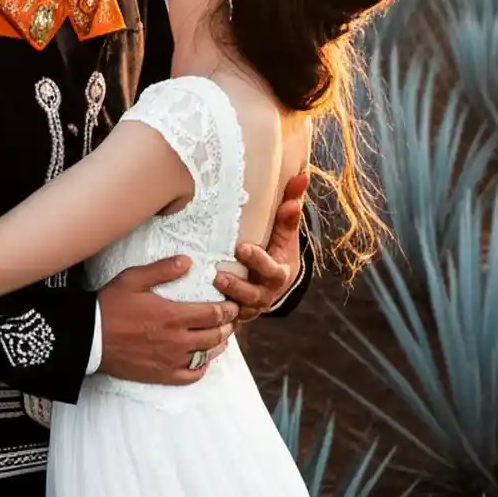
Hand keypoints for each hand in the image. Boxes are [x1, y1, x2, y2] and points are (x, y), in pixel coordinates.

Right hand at [98, 255, 238, 384]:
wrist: (90, 337)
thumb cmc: (110, 305)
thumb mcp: (134, 279)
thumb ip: (163, 269)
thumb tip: (188, 261)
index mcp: (173, 315)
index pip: (213, 314)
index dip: (228, 310)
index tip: (232, 306)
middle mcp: (177, 340)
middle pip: (215, 335)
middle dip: (227, 326)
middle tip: (230, 320)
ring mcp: (171, 360)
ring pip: (207, 355)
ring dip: (218, 345)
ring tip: (221, 337)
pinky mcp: (162, 374)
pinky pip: (192, 375)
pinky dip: (202, 368)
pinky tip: (203, 360)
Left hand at [215, 172, 309, 326]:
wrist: (272, 278)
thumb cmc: (276, 247)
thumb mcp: (285, 230)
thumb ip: (290, 207)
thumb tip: (301, 177)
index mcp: (280, 273)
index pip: (272, 270)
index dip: (258, 260)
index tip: (241, 247)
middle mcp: (267, 294)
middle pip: (255, 296)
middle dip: (238, 287)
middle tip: (219, 276)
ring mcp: (251, 307)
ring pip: (239, 311)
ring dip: (224, 301)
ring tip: (209, 286)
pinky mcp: (235, 315)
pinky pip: (225, 319)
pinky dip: (213, 315)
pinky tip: (196, 305)